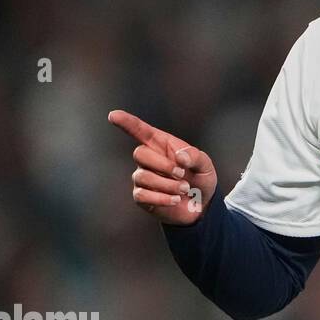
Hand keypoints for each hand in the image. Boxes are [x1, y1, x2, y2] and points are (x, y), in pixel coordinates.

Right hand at [107, 109, 218, 225]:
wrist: (201, 204)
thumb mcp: (205, 164)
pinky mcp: (142, 195)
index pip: (141, 131)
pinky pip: (142, 195)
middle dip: (162, 164)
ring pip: (142, 176)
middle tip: (182, 174)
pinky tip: (175, 200)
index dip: (127, 122)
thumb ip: (195, 156)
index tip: (114, 115)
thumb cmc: (200, 178)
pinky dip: (161, 198)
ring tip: (184, 189)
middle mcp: (149, 159)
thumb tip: (180, 156)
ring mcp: (143, 176)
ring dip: (167, 184)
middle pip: (139, 153)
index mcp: (162, 145)